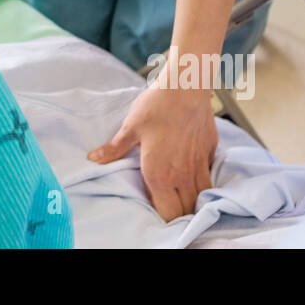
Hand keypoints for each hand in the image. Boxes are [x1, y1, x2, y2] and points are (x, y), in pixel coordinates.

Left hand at [87, 84, 216, 221]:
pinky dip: (202, 182)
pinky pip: (209, 177)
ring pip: (201, 197)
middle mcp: (182, 175)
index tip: (154, 212)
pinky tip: (194, 175)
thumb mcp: (130, 127)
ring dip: (192, 201)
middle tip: (168, 206)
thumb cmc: (156, 106)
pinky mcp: (210, 152)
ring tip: (182, 196)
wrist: (186, 87)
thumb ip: (114, 149)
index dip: (161, 218)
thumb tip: (93, 158)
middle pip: (186, 210)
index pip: (167, 213)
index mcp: (160, 174)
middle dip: (178, 214)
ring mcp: (199, 165)